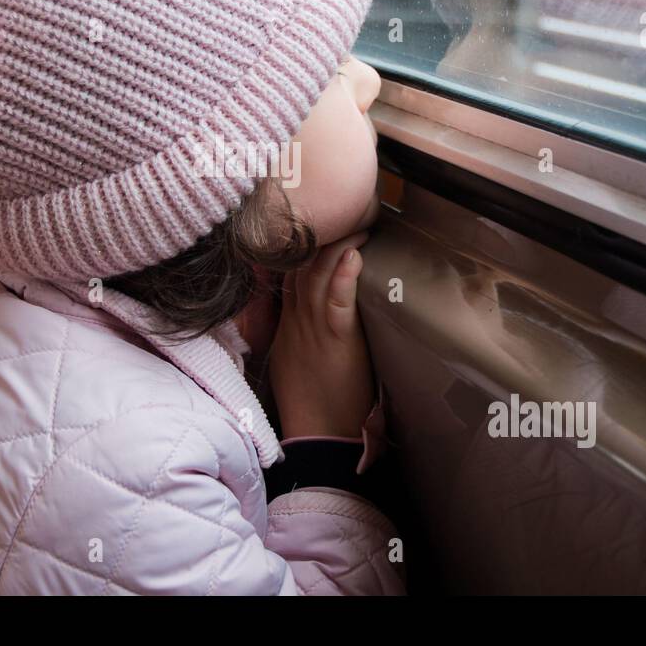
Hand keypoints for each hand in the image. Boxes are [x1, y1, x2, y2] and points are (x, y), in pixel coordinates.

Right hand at [268, 231, 375, 440]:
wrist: (318, 435)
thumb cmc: (312, 402)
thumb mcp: (291, 359)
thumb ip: (295, 330)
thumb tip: (303, 308)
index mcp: (287, 322)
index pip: (288, 271)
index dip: (303, 244)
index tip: (320, 222)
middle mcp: (297, 319)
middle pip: (300, 265)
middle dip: (321, 235)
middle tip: (344, 209)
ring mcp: (314, 328)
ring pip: (316, 276)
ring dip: (338, 245)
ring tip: (358, 222)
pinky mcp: (335, 342)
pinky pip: (336, 303)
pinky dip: (343, 277)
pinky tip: (353, 254)